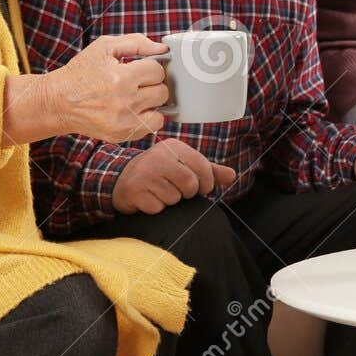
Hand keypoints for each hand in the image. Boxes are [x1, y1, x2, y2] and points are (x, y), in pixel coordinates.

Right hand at [47, 33, 170, 143]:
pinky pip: (153, 126)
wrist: (58, 102)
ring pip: (161, 110)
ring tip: (136, 95)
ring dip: (152, 101)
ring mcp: (124, 122)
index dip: (150, 66)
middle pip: (162, 91)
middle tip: (137, 81)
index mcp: (121, 78)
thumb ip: (137, 43)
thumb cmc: (81, 72)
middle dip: (152, 83)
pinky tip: (134, 108)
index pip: (158, 70)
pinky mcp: (122, 135)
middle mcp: (125, 102)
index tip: (139, 68)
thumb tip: (162, 48)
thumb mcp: (104, 46)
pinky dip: (148, 117)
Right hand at [113, 138, 238, 215]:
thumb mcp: (184, 165)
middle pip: (190, 185)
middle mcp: (159, 156)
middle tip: (176, 189)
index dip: (206, 183)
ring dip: (170, 201)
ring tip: (159, 191)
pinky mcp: (135, 190)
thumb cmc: (160, 172)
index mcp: (174, 147)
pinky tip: (148, 198)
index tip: (199, 187)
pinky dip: (156, 208)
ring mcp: (145, 173)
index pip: (203, 168)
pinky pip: (158, 208)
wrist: (123, 178)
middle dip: (186, 193)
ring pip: (174, 198)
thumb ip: (209, 170)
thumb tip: (232, 175)